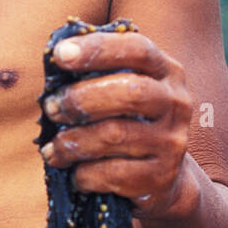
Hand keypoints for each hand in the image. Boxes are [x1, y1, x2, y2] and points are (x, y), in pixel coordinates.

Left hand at [39, 29, 194, 218]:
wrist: (161, 179)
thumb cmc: (126, 123)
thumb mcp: (120, 91)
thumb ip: (96, 73)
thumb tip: (55, 57)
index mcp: (165, 71)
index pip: (137, 49)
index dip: (98, 49)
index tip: (59, 54)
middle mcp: (175, 103)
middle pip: (129, 92)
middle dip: (80, 99)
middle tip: (51, 108)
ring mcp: (171, 142)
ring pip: (115, 134)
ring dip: (73, 141)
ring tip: (53, 149)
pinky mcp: (160, 177)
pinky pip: (113, 174)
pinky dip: (84, 174)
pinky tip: (73, 173)